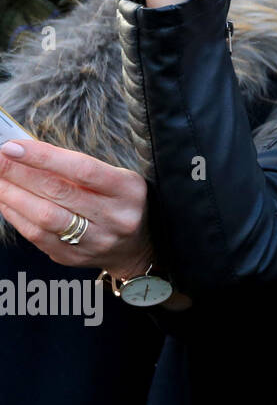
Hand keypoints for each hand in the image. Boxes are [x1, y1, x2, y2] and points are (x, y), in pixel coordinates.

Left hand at [0, 138, 150, 280]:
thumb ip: (75, 167)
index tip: (14, 146)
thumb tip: (27, 151)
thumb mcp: (113, 178)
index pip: (83, 170)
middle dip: (20, 173)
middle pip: (59, 192)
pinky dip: (15, 215)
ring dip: (12, 195)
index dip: (45, 157)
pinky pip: (36, 236)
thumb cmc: (119, 202)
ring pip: (44, 217)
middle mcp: (116, 217)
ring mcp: (96, 241)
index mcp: (128, 190)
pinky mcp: (74, 257)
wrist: (135, 247)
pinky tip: (5, 200)